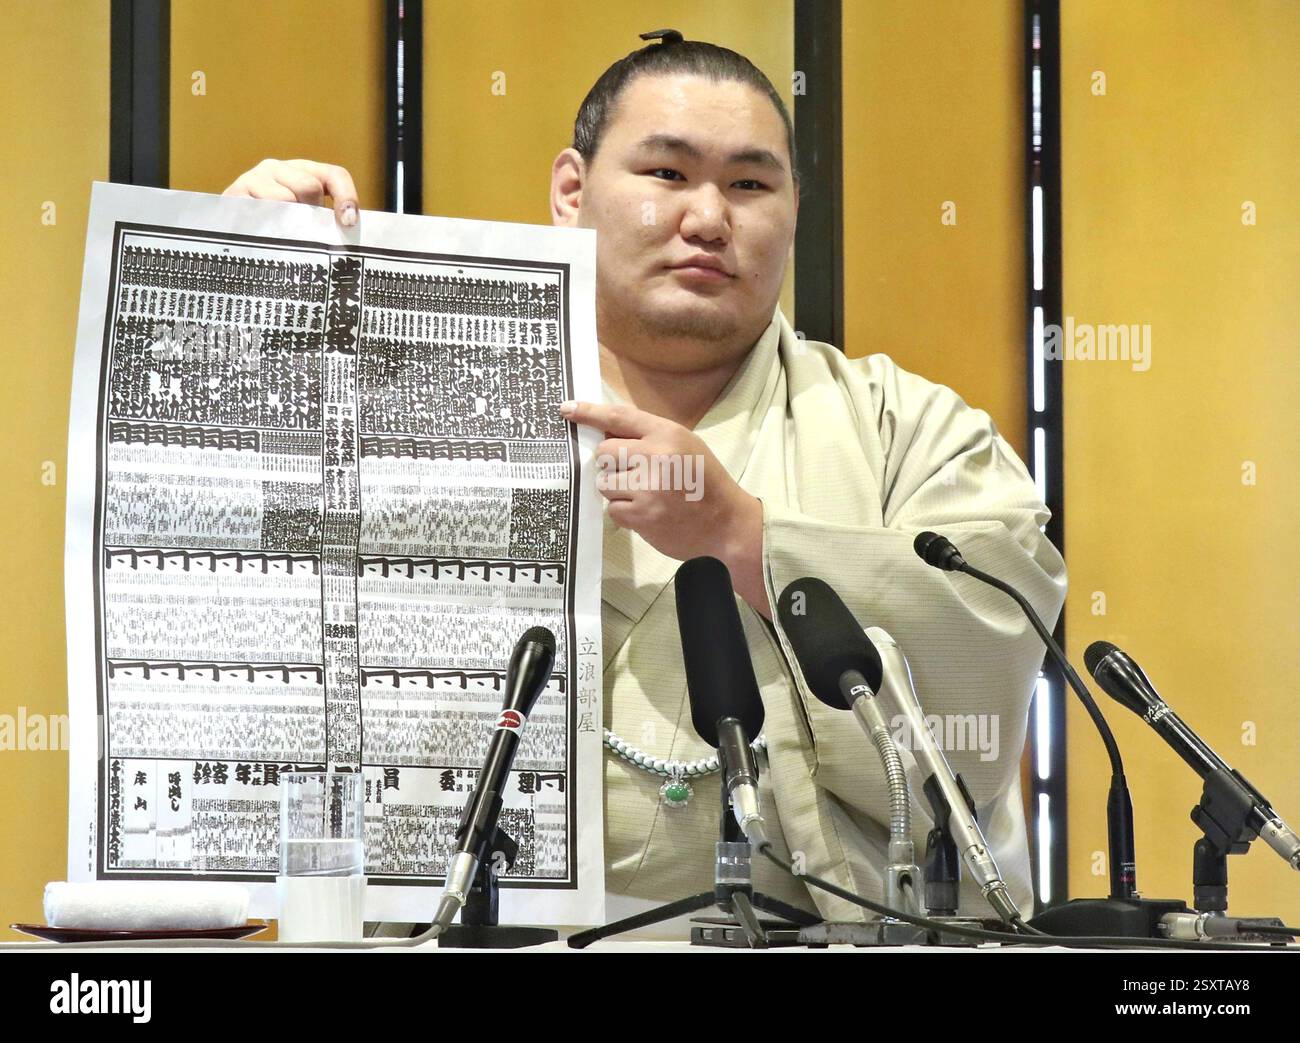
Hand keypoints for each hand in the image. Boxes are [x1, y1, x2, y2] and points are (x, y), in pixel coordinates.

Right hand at [221, 158, 359, 226]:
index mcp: (303, 172)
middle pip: (310, 186)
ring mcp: (254, 178)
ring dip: (289, 223)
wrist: (230, 235)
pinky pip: (260, 210)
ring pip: (285, 198)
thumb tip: (349, 229)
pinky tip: (265, 235)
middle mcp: (278, 168)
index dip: (346, 196)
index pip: (334, 175)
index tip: (349, 223)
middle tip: (304, 233)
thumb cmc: (277, 231)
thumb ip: (326, 221)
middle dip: (312, 214)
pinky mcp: (234, 193)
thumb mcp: (305, 221)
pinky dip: (268, 227)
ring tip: (282, 236)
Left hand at [561, 400, 770, 616]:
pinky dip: (625, 512)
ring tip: (644, 495)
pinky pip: (612, 509)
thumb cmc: (705, 482)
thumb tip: (606, 433)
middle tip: (633, 474)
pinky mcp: (641, 514)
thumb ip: (650, 437)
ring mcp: (646, 487)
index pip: (618, 416)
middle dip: (612, 464)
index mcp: (666, 434)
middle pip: (604, 452)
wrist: (726, 523)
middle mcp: (654, 456)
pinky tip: (647, 513)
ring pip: (604, 482)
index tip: (567, 409)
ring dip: (617, 490)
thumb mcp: (685, 446)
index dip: (589, 412)